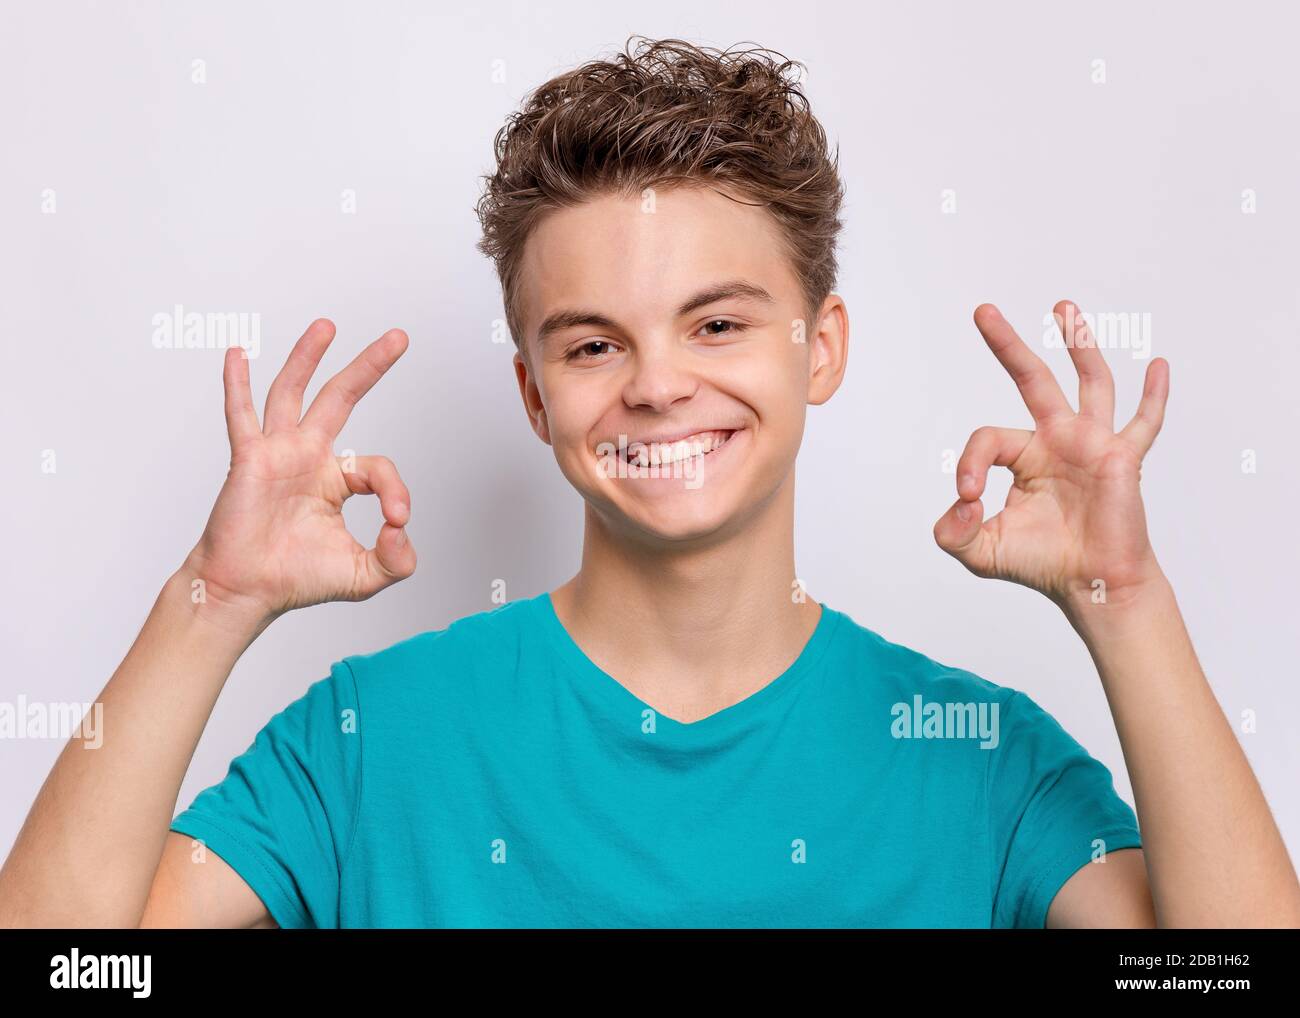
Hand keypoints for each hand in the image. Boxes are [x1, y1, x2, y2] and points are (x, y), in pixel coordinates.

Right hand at [182, 319, 416, 625]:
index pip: (378, 467)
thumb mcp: (364, 576)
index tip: (396, 520)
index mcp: (336, 479)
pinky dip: (237, 385)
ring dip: (308, 357)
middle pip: (342, 398)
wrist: (248, 592)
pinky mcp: (249, 460)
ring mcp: (277, 454)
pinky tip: (237, 354)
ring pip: (294, 393)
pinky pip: (241, 416)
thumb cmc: (297, 580)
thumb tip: (402, 530)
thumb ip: (396, 559)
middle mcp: (308, 457)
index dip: (395, 490)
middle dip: (370, 366)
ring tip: (327, 325)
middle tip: (398, 337)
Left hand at [933, 300, 1168, 611]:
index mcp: (1022, 457)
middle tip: (982, 311)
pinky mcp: (1124, 460)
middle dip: (1006, 345)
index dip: (969, 462)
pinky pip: (1144, 423)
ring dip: (1078, 344)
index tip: (967, 496)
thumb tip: (960, 502)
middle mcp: (1056, 442)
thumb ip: (953, 531)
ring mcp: (1092, 446)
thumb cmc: (1039, 565)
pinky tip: (1158, 365)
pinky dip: (1154, 396)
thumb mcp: (978, 551)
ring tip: (1063, 307)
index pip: (987, 437)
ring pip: (1089, 383)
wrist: (1089, 586)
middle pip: (1030, 381)